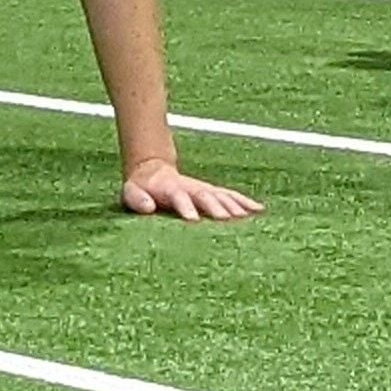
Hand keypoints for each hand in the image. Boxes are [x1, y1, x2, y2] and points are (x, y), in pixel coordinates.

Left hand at [119, 159, 262, 222]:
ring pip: (221, 196)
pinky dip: (244, 203)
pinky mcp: (213, 193)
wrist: (153, 171)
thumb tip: (147, 207)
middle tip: (226, 219)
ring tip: (247, 216)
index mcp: (170, 189)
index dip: (186, 207)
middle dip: (215, 207)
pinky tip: (259, 210)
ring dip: (234, 205)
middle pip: (205, 196)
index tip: (193, 219)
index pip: (179, 197)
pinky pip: (231, 197)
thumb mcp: (131, 192)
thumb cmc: (141, 188)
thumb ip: (137, 199)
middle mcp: (191, 188)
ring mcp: (204, 189)